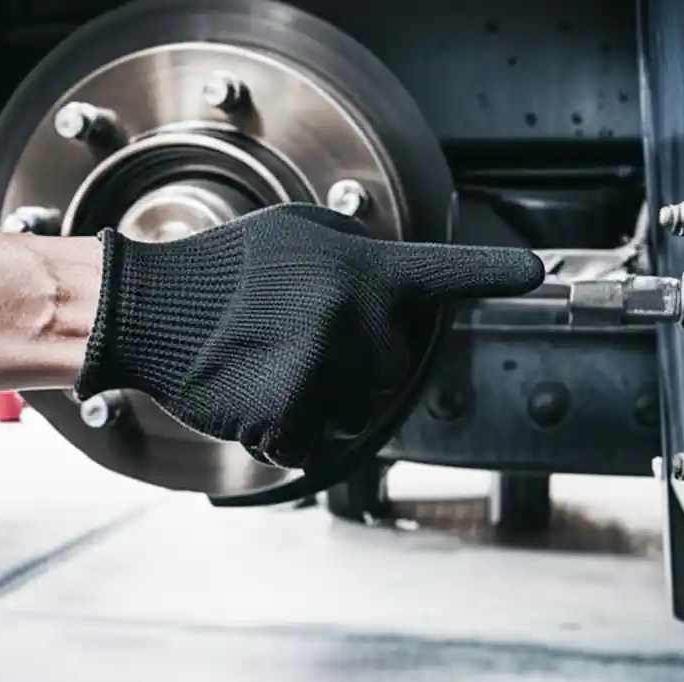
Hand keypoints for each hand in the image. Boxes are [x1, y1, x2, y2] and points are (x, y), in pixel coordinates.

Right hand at [75, 203, 543, 467]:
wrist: (150, 308)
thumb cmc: (224, 271)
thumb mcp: (299, 238)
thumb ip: (358, 259)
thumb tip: (397, 286)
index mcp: (362, 269)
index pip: (442, 272)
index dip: (492, 271)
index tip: (533, 272)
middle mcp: (355, 315)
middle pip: (394, 371)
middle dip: (356, 365)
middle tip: (297, 335)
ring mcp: (326, 367)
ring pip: (355, 412)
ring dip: (321, 400)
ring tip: (270, 360)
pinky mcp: (292, 413)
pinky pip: (313, 441)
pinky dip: (285, 429)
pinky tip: (252, 390)